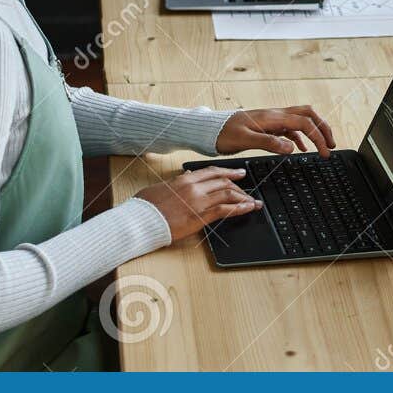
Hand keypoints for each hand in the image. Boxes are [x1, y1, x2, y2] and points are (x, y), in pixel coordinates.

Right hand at [136, 167, 261, 240]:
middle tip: (248, 190)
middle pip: (224, 183)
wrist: (139, 221)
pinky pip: (225, 210)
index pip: (213, 171)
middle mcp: (194, 187)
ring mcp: (198, 202)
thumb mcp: (161, 187)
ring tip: (253, 202)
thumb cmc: (146, 206)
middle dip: (239, 187)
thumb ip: (177, 181)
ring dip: (243, 198)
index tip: (239, 173)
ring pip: (228, 195)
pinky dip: (239, 208)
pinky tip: (247, 209)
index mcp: (185, 179)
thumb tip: (188, 174)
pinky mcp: (199, 217)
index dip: (229, 172)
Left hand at [215, 106, 334, 156]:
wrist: (210, 129)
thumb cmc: (223, 133)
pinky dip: (300, 136)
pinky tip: (300, 148)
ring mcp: (273, 119)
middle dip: (324, 128)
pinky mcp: (268, 125)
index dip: (318, 136)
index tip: (325, 151)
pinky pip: (291, 127)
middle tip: (332, 145)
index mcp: (273, 117)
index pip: (305, 123)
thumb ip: (269, 143)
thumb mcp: (245, 140)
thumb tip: (292, 147)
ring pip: (302, 119)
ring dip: (315, 130)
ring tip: (323, 145)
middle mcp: (276, 115)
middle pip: (309, 115)